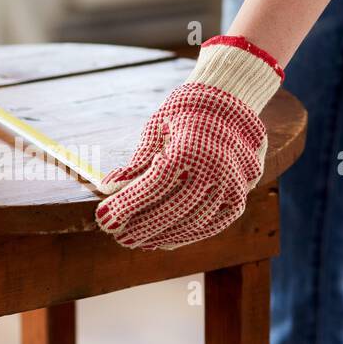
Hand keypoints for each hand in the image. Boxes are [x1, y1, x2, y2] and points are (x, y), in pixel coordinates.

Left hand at [95, 36, 283, 249]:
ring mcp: (230, 186)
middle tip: (116, 236)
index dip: (126, 206)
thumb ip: (136, 162)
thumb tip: (108, 188)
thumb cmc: (186, 112)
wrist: (233, 102)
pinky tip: (163, 240)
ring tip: (136, 241)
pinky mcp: (239, 198)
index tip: (104, 220)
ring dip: (160, 235)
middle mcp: (214, 169)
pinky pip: (211, 225)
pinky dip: (186, 235)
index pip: (152, 186)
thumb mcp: (156, 127)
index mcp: (190, 148)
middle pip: (171, 209)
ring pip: (191, 222)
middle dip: (139, 226)